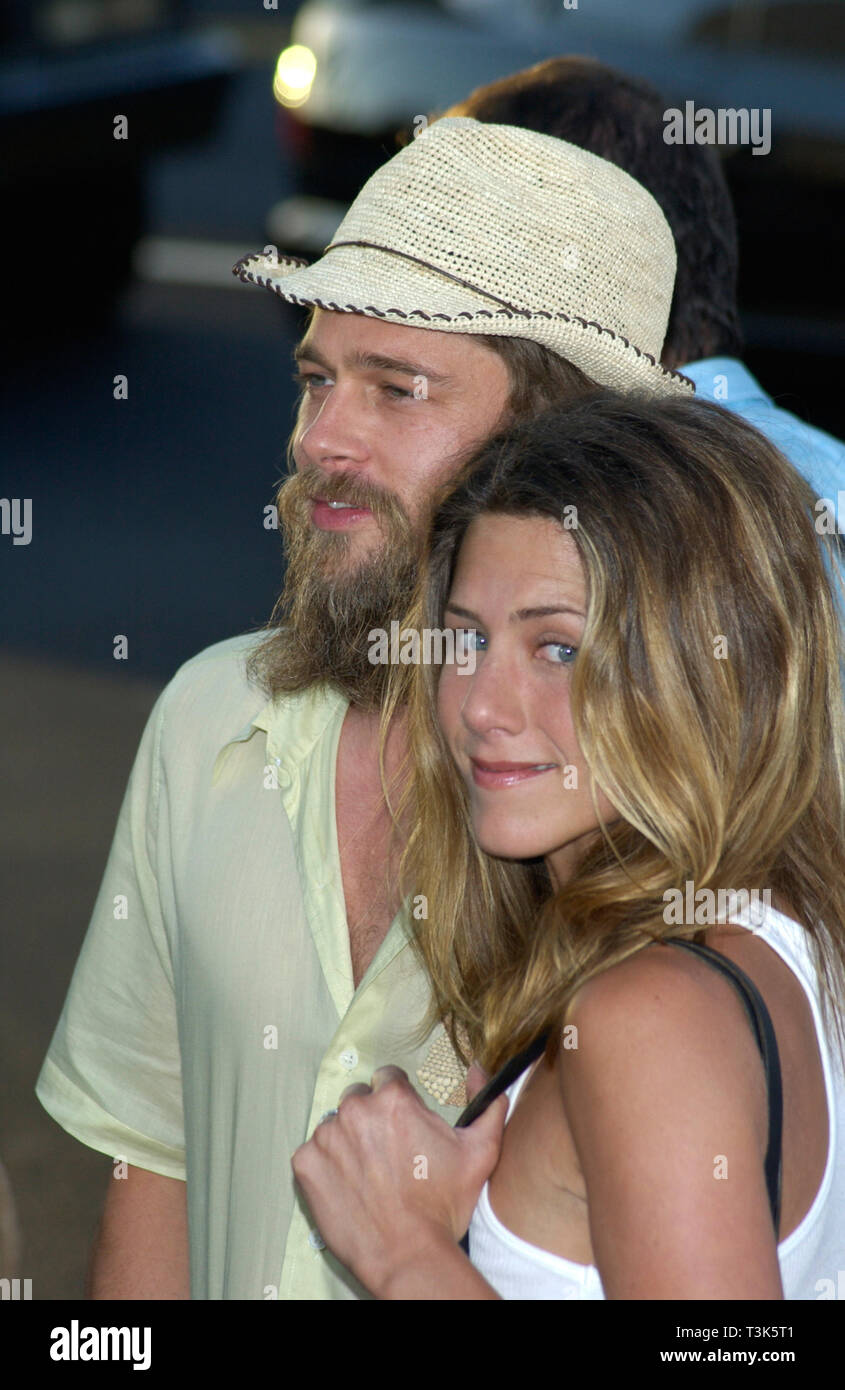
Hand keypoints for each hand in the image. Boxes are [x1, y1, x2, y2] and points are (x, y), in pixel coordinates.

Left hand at [291, 1063, 505, 1296]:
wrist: (408, 1256)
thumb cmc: (443, 1206)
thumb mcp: (480, 1152)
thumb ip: (487, 1104)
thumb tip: (479, 1069)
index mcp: (394, 1099)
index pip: (388, 1079)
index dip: (398, 1103)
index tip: (403, 1129)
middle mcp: (356, 1110)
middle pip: (359, 1099)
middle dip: (371, 1119)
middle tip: (386, 1154)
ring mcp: (326, 1136)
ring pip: (335, 1125)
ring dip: (348, 1142)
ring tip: (368, 1175)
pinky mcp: (306, 1164)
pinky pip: (312, 1152)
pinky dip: (326, 1166)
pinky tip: (347, 1186)